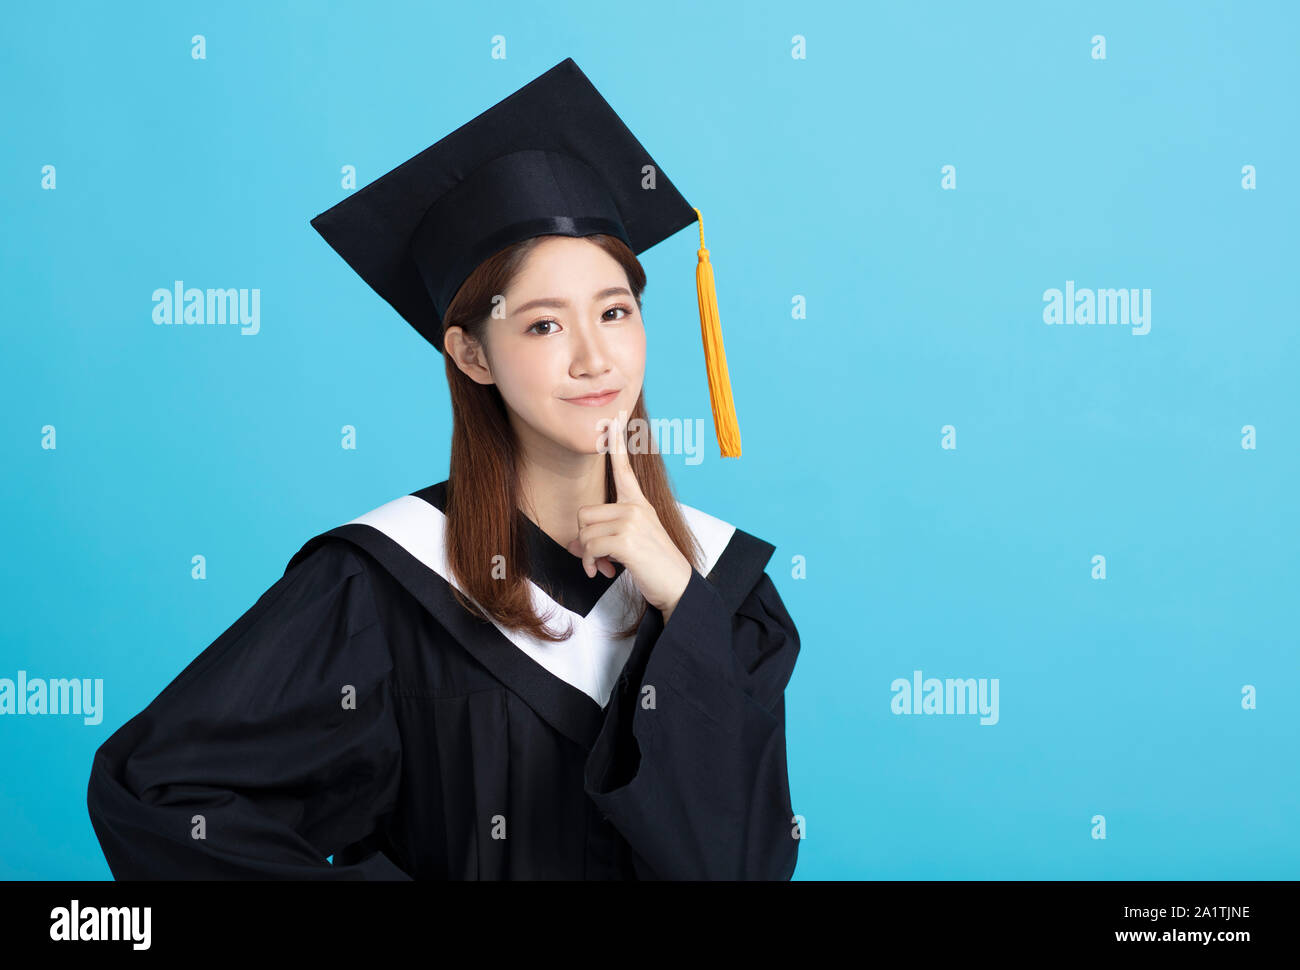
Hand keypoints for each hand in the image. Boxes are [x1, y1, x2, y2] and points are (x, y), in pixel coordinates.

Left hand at [565, 414, 693, 620]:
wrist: (676, 586)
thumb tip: (573, 544)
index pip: (623, 467)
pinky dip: (591, 563)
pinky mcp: (627, 539)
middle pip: (584, 514)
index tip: (613, 417)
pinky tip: (605, 571)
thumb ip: (603, 536)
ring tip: (605, 565)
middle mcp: (635, 506)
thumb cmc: (653, 564)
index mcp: (638, 502)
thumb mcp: (628, 543)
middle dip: (585, 541)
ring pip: (584, 533)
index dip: (617, 442)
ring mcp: (632, 520)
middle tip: (599, 557)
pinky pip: (590, 547)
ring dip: (588, 556)